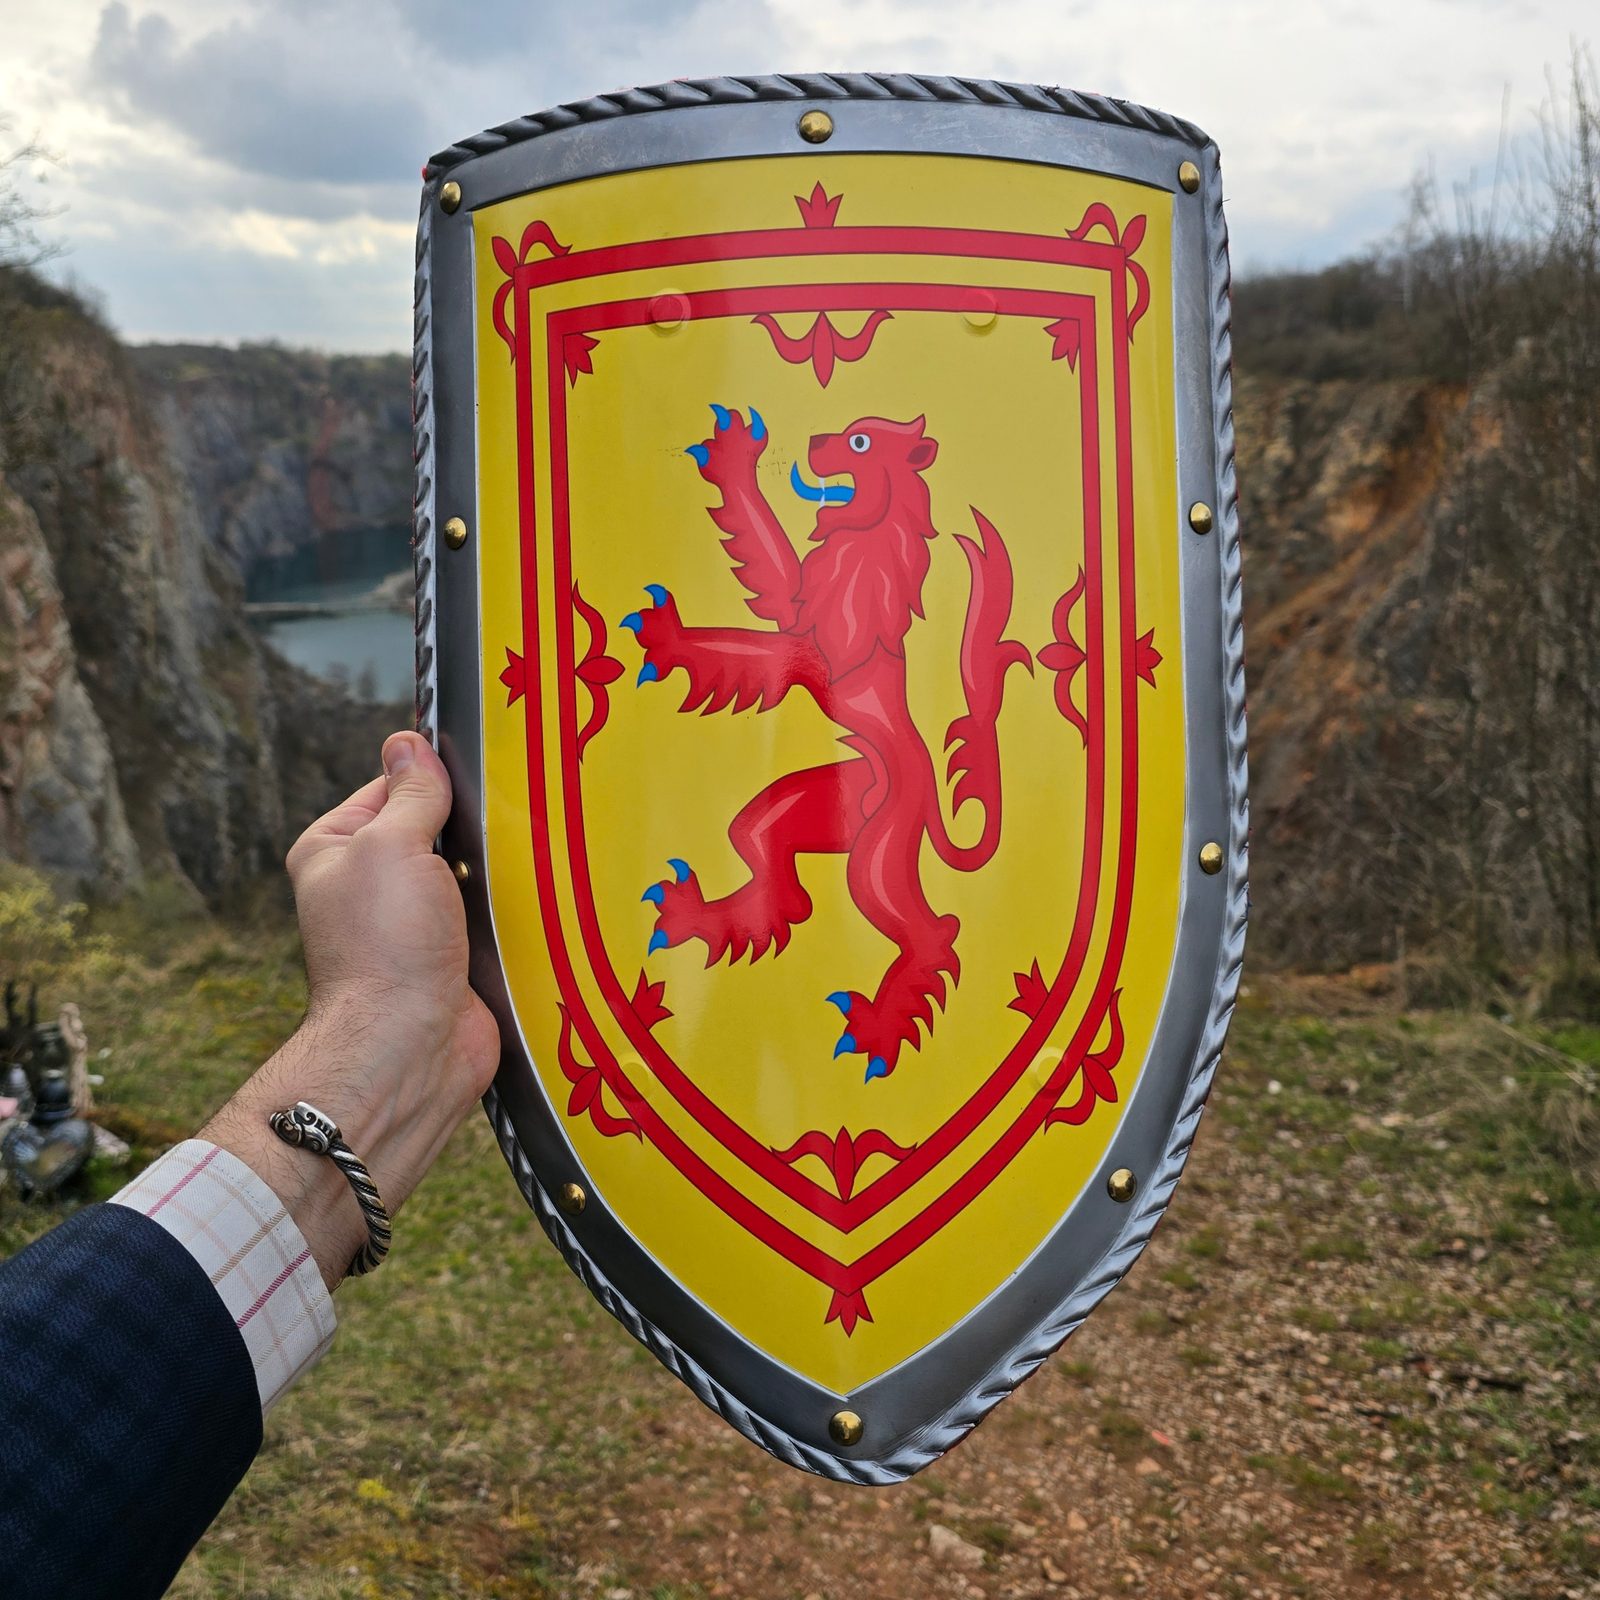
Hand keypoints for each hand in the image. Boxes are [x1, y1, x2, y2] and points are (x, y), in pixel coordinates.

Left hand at [203, 733, 499, 1288]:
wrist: (413, 1047)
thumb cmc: (386, 946)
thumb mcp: (391, 847)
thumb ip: (410, 794)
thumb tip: (410, 741)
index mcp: (338, 850)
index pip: (393, 788)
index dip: (433, 777)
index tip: (479, 769)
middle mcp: (373, 885)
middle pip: (437, 828)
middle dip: (474, 824)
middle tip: (518, 809)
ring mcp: (416, 923)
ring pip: (470, 872)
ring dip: (498, 868)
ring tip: (533, 851)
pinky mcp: (457, 956)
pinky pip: (492, 914)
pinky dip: (513, 908)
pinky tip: (541, 894)